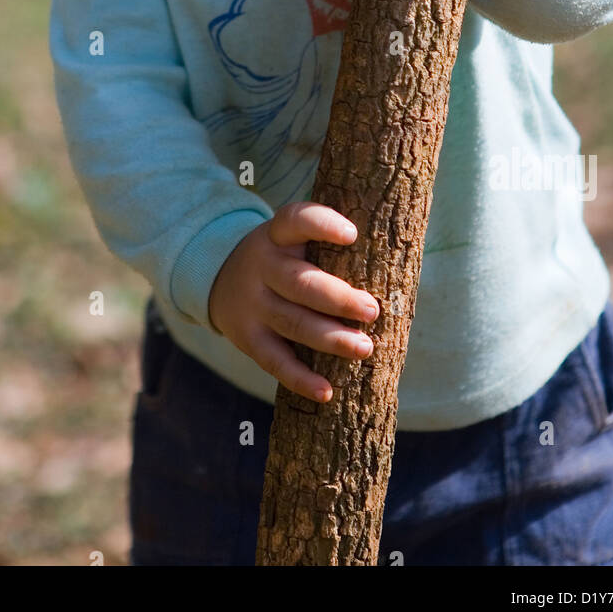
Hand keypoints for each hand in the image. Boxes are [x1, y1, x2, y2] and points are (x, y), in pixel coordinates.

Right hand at [208, 202, 378, 402]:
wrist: (219, 280)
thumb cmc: (280, 257)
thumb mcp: (290, 238)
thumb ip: (324, 241)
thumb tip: (393, 255)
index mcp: (277, 235)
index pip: (296, 220)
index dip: (322, 225)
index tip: (352, 234)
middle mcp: (261, 266)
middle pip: (300, 282)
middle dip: (339, 298)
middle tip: (372, 310)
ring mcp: (252, 304)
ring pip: (293, 323)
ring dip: (331, 338)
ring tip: (365, 348)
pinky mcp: (248, 338)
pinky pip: (275, 361)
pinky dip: (300, 379)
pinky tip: (327, 391)